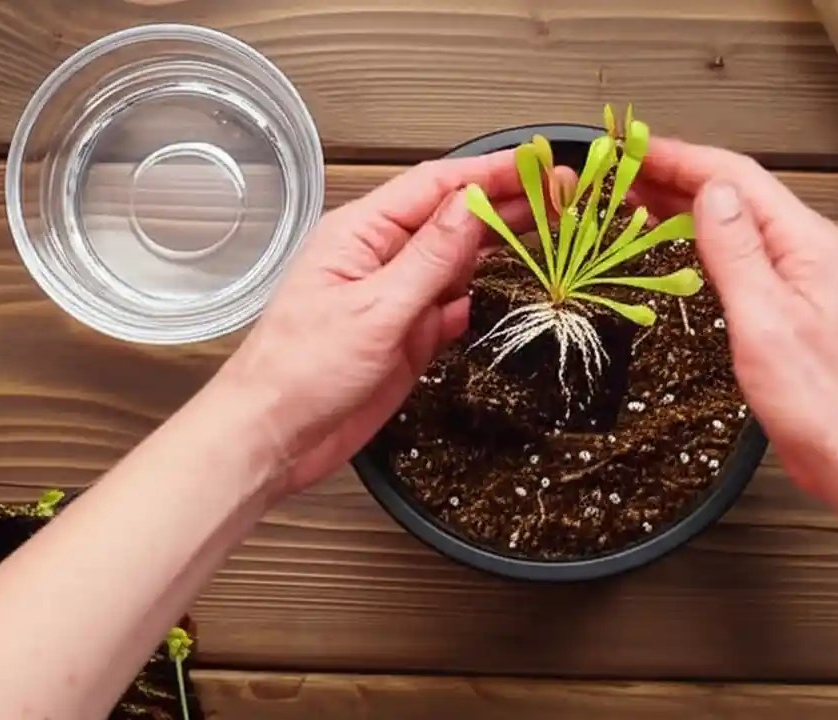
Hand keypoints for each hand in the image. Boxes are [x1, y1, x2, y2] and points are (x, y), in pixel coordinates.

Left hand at [216, 154, 528, 494]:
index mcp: (361, 235)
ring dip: (500, 248)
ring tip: (550, 233)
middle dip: (507, 203)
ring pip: (456, 262)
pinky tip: (503, 292)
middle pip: (453, 219)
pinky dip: (478, 298)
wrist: (274, 438)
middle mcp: (379, 259)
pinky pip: (449, 307)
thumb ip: (429, 258)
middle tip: (563, 195)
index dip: (491, 172)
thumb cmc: (299, 371)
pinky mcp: (404, 337)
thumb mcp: (375, 309)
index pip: (436, 187)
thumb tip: (473, 205)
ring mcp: (394, 298)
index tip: (539, 165)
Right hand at [635, 139, 837, 504]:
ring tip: (637, 201)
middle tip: (622, 173)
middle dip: (678, 176)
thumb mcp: (766, 320)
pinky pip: (742, 256)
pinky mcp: (791, 308)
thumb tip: (712, 191)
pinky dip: (703, 242)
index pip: (737, 178)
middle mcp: (808, 251)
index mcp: (806, 243)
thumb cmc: (822, 399)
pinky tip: (680, 248)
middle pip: (737, 195)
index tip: (634, 149)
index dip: (682, 158)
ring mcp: (801, 279)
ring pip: (737, 224)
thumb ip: (736, 251)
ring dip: (687, 206)